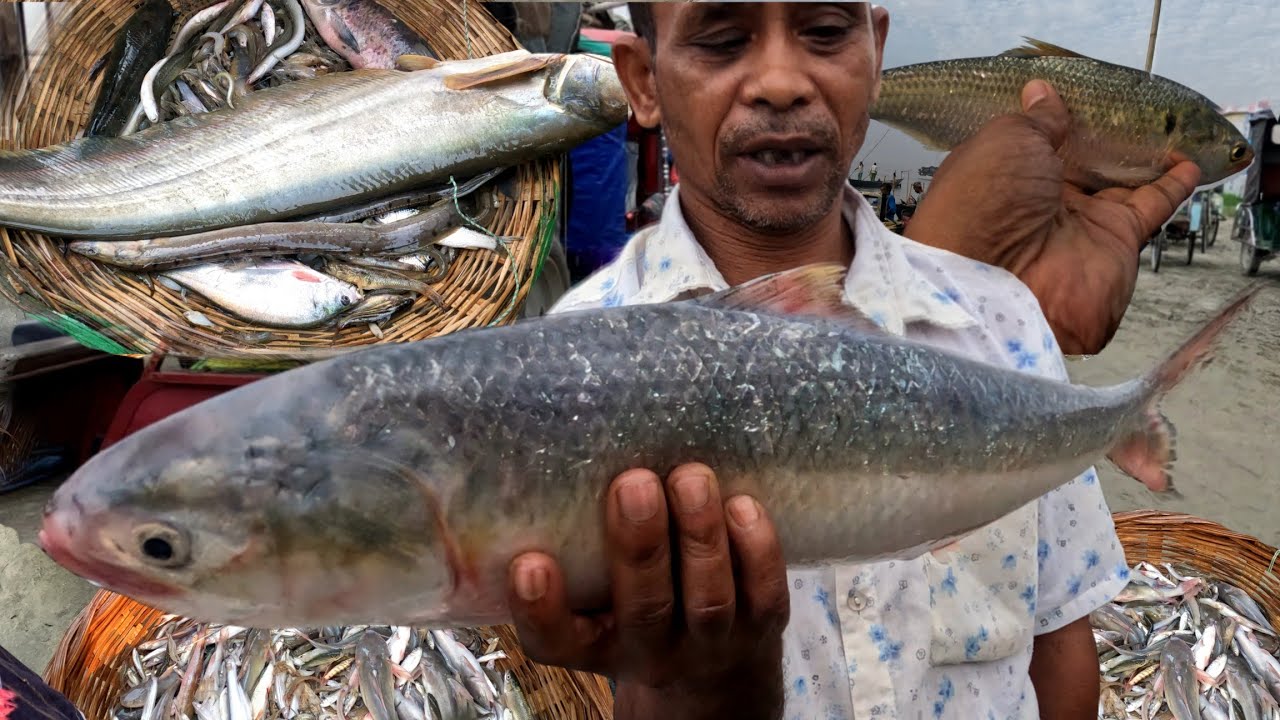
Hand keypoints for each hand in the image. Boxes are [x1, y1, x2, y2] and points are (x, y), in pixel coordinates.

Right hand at [505, 464, 789, 719]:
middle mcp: (650, 650)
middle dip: (639, 547)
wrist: (710, 674)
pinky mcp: (762, 627)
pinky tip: (743, 504)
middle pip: (644, 610)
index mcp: (593, 644)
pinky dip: (758, 550)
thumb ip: (579, 546)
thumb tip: (564, 454)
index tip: (529, 564)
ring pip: (709, 600)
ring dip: (700, 537)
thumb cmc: (637, 604)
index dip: (538, 608)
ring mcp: (711, 643)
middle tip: (633, 484)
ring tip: (691, 479)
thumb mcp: (596, 595)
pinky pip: (765, 595)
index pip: (554, 641)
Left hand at [903, 80, 1199, 354]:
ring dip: (1140, 158)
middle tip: (1128, 104)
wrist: (1003, 287)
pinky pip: (1149, 205)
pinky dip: (1173, 184)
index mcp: (1000, 177)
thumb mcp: (1004, 143)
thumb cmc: (984, 203)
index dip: (1050, 120)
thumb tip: (1041, 91)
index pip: (1030, 145)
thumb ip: (1033, 119)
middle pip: (1076, 164)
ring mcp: (1078, 224)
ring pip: (1116, 183)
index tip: (1074, 92)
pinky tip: (1188, 162)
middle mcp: (1037, 203)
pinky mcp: (1115, 241)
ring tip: (1163, 126)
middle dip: (1098, 138)